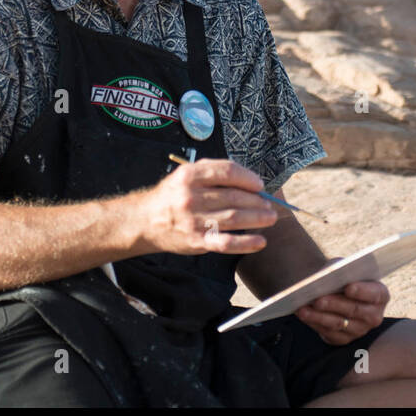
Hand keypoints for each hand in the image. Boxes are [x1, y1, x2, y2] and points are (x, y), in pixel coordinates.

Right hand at [135, 158, 277, 255]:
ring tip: (270, 218)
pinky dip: (246, 243)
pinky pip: (227, 242)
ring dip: (257, 218)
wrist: (146, 221)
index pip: (227, 172)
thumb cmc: (173, 196)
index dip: (248, 178)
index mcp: (190, 175)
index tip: (259, 185)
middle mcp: (191, 196)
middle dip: (257, 201)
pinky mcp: (197, 240)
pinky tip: (261, 241)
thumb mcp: (186, 175)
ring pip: (234, 218)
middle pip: (234, 197)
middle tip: (269, 204)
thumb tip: (250, 183)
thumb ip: (214, 174)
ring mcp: (194, 220)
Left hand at [295, 276, 388, 344]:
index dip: (362, 291)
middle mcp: (373, 315)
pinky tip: (303, 315)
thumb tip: (325, 280)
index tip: (348, 287)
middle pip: (354, 310)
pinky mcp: (343, 339)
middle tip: (318, 300)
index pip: (375, 294)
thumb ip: (338, 271)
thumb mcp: (342, 268)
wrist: (331, 289)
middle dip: (334, 304)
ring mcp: (359, 330)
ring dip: (319, 316)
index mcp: (380, 294)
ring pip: (338, 324)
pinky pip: (328, 333)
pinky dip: (314, 323)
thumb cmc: (339, 275)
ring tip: (303, 309)